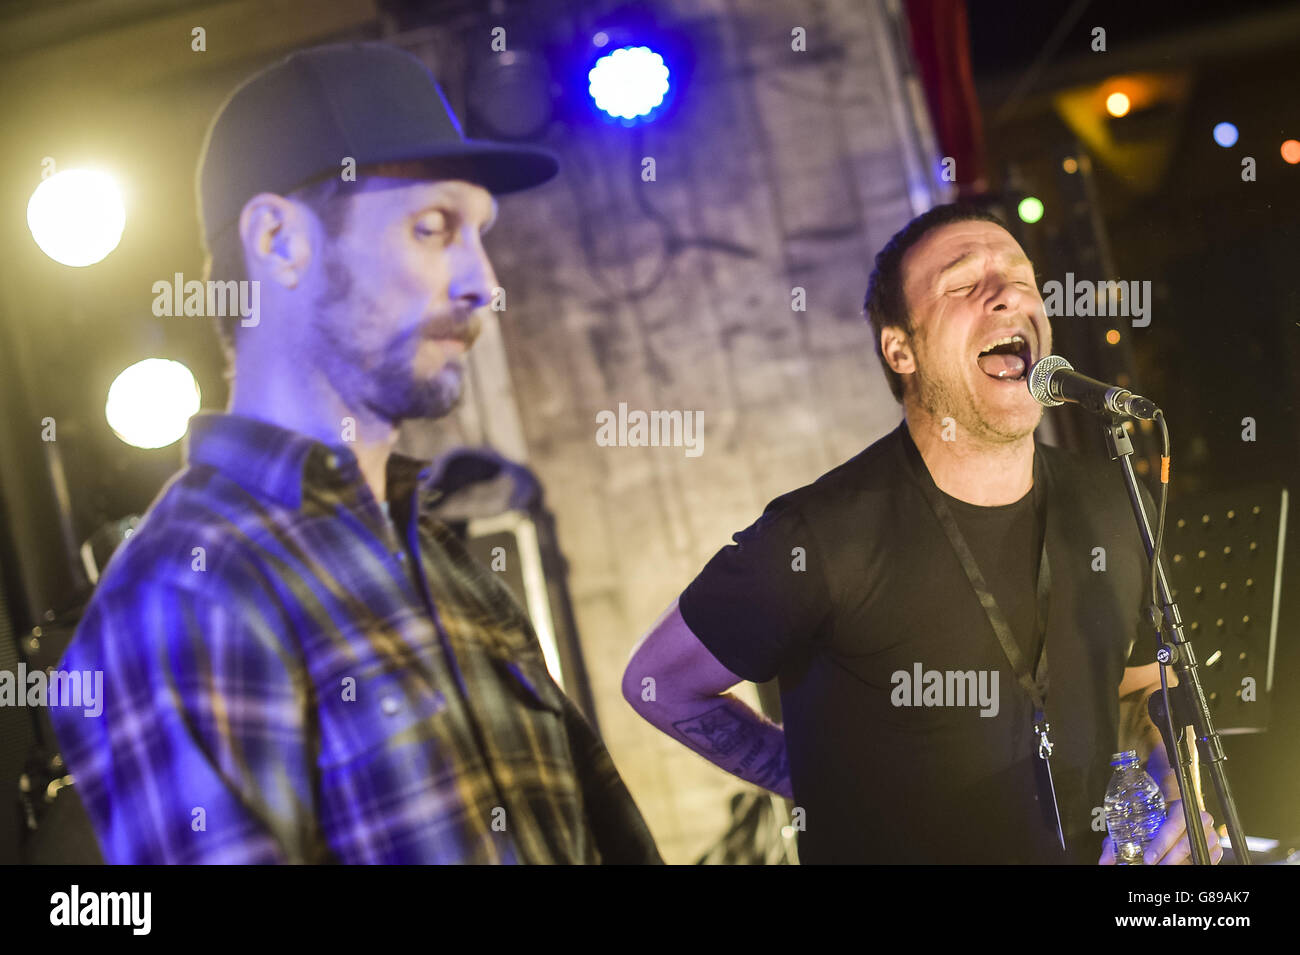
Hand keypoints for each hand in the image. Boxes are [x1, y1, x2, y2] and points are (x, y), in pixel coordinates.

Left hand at [1097, 802, 1222, 864]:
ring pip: (1196, 853)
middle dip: (1168, 860)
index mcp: (1181, 806)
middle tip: (1153, 866)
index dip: (1160, 844)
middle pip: (1185, 844)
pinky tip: (1178, 866)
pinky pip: (1205, 859)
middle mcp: (1199, 818)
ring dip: (1178, 864)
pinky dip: (1190, 865)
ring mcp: (1209, 834)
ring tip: (1162, 867)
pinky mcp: (1215, 847)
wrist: (1179, 803)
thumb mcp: (1138, 819)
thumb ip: (1119, 839)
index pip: (1172, 825)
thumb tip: (1105, 860)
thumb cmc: (1157, 811)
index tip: (1147, 858)